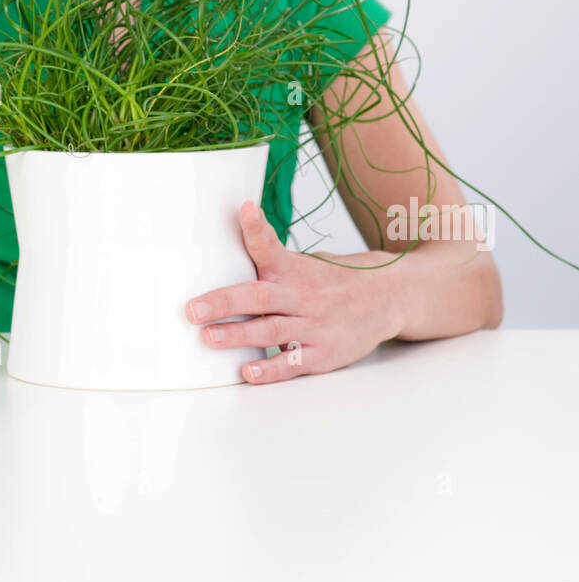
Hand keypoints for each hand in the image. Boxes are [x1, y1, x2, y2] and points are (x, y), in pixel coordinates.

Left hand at [185, 201, 403, 382]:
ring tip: (208, 337)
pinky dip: (270, 368)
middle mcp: (303, 295)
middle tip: (192, 308)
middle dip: (224, 302)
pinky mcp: (323, 353)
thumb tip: (227, 243)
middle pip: (261, 295)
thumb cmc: (333, 282)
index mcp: (294, 269)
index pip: (271, 245)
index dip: (256, 227)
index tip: (245, 209)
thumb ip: (268, 259)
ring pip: (271, 330)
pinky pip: (293, 362)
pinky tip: (248, 371)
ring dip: (239, 335)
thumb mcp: (305, 263)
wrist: (388, 298)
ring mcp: (314, 325)